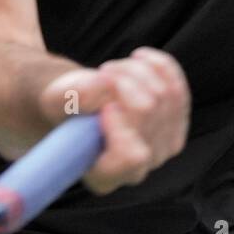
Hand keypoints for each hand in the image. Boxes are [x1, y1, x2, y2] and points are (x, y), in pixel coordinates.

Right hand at [39, 48, 189, 194]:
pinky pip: (177, 86)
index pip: (130, 156)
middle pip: (148, 112)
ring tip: (112, 69)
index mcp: (104, 176)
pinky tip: (139, 57)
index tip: (105, 105)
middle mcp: (138, 169)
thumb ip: (74, 97)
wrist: (79, 104)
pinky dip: (159, 66)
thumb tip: (104, 85)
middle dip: (123, 81)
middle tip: (101, 72)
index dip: (121, 125)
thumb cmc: (64, 107)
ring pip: (164, 94)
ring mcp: (162, 148)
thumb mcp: (57, 100)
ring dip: (136, 71)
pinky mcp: (176, 123)